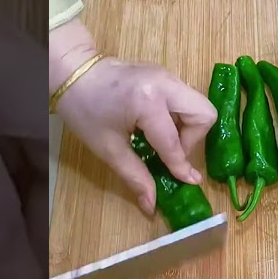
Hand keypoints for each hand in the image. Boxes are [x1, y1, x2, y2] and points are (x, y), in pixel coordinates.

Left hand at [50, 21, 216, 212]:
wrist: (73, 73)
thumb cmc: (85, 110)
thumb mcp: (108, 148)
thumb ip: (136, 176)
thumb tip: (151, 206)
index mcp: (148, 101)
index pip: (174, 141)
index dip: (181, 166)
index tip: (189, 182)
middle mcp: (166, 83)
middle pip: (204, 114)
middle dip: (193, 139)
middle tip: (171, 152)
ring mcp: (167, 76)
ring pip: (197, 105)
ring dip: (187, 128)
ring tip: (162, 140)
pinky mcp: (165, 75)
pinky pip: (185, 99)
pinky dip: (179, 117)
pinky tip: (156, 127)